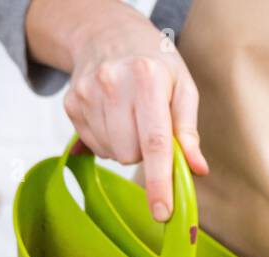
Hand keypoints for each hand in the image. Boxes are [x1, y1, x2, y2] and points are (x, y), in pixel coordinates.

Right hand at [28, 0, 209, 220]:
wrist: (108, 34)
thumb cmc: (154, 64)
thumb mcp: (182, 87)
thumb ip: (188, 131)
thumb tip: (197, 169)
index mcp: (147, 78)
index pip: (154, 142)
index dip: (160, 181)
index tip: (162, 211)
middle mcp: (112, 83)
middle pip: (130, 154)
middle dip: (144, 152)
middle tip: (147, 124)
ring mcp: (87, 94)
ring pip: (112, 154)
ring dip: (125, 146)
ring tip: (129, 117)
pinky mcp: (71, 104)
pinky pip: (95, 147)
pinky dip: (108, 140)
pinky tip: (112, 116)